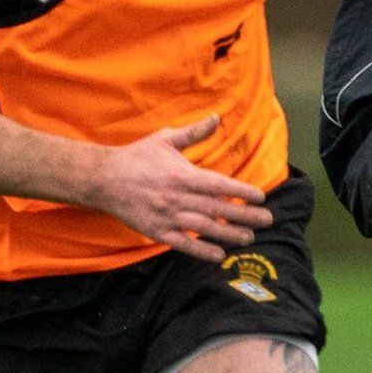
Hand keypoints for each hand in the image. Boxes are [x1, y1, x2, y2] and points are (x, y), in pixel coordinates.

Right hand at [88, 114, 273, 263]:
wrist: (104, 179)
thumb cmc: (137, 157)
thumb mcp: (165, 139)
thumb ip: (194, 133)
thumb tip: (217, 117)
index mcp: (183, 175)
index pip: (220, 185)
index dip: (242, 192)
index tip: (261, 197)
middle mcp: (178, 197)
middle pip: (218, 209)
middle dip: (245, 216)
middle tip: (267, 220)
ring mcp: (168, 217)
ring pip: (205, 229)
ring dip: (229, 234)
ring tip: (249, 238)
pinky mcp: (157, 232)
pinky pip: (183, 245)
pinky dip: (202, 251)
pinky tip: (219, 255)